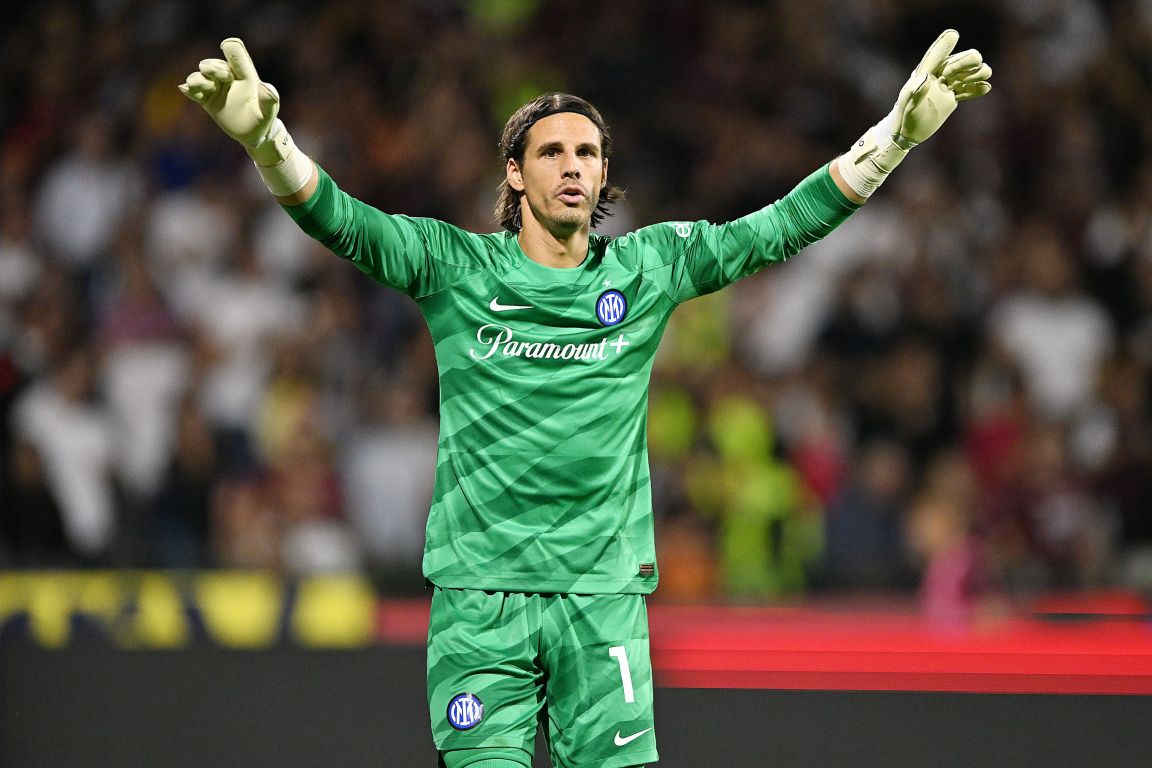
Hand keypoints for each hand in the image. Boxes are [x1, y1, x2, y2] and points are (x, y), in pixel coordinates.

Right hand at [178, 38, 279, 148]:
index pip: (237, 57)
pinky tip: (184, 88)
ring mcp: (217, 88)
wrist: (253, 133)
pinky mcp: (207, 100)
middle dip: (212, 68)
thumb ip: (269, 99)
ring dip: (197, 78)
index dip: (231, 50)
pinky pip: (195, 92)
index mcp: (245, 75)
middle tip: (207, 70)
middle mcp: (229, 78)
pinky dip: (189, 90)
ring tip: (193, 83)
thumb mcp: (269, 111)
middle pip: (215, 65)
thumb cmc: (263, 118)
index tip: (226, 45)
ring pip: (202, 77)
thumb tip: (265, 86)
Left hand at [837, 29, 991, 198]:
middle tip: (974, 67)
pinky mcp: (950, 99)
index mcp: (924, 74)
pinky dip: (976, 89)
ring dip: (977, 73)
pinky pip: (966, 91)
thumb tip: (925, 78)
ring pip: (965, 74)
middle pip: (957, 62)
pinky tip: (986, 88)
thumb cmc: (903, 117)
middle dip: (968, 61)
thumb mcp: (907, 105)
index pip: (935, 56)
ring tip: (985, 76)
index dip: (944, 45)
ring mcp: (945, 88)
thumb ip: (915, 91)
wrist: (907, 134)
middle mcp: (937, 77)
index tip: (953, 34)